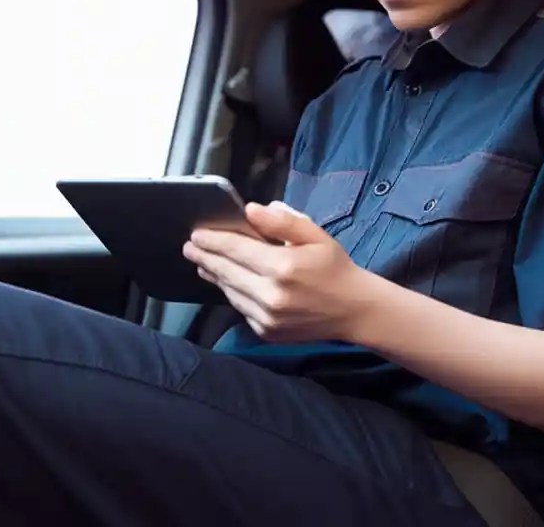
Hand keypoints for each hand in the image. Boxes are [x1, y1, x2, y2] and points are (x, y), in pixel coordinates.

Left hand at [182, 201, 379, 342]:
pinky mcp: (267, 332)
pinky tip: (228, 282)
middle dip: (205, 257)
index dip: (212, 240)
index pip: (235, 249)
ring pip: (229, 292)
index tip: (196, 234)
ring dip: (215, 276)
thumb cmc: (334, 267)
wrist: (353, 310)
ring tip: (204, 263)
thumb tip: (249, 210)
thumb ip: (282, 221)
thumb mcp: (315, 235)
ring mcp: (267, 317)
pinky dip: (232, 293)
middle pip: (226, 272)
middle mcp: (271, 295)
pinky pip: (241, 308)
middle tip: (190, 247)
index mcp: (282, 266)